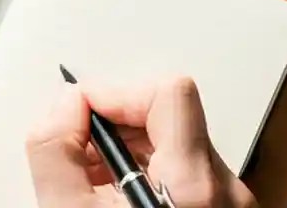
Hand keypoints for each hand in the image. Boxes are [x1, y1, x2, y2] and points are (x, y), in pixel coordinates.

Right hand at [25, 76, 256, 207]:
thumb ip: (54, 151)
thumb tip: (62, 104)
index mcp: (192, 184)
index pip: (169, 91)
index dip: (116, 93)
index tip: (83, 112)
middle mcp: (226, 189)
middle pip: (168, 114)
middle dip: (115, 126)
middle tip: (80, 157)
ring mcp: (232, 202)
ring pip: (176, 141)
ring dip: (129, 151)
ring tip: (97, 185)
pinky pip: (187, 168)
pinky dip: (149, 173)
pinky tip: (122, 199)